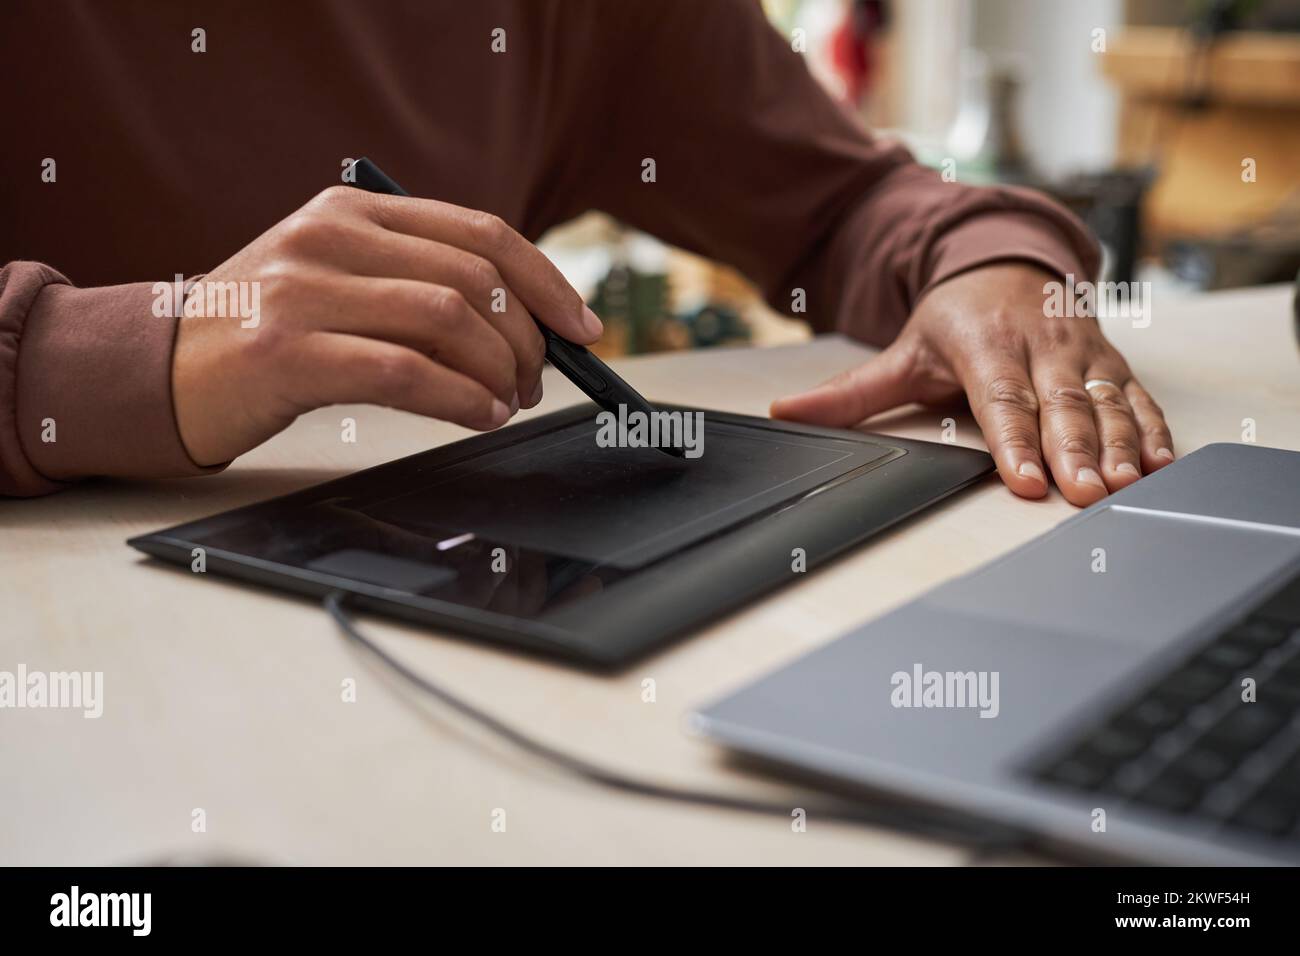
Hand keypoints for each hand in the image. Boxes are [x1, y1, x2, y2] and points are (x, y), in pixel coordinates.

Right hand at [172, 186, 601, 465]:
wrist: (161, 370)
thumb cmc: (266, 333)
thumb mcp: (337, 280)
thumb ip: (413, 280)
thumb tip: (522, 320)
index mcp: (353, 211)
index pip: (480, 231)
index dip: (547, 280)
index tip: (582, 325)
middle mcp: (329, 237)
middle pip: (473, 276)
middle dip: (526, 336)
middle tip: (537, 379)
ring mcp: (304, 290)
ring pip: (446, 317)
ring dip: (499, 369)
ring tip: (508, 401)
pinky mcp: (286, 351)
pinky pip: (406, 371)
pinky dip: (461, 397)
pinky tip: (480, 414)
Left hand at [770, 263, 1174, 506]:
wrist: (1005, 262)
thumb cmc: (955, 317)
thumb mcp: (900, 350)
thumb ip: (848, 393)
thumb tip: (784, 413)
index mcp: (985, 343)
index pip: (1001, 399)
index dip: (1015, 442)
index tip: (1026, 482)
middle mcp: (1039, 344)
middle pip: (1060, 405)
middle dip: (1077, 451)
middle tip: (1085, 493)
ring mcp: (1081, 352)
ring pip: (1106, 401)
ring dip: (1121, 445)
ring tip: (1127, 484)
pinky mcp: (1111, 362)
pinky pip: (1137, 397)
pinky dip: (1153, 430)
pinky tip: (1162, 464)